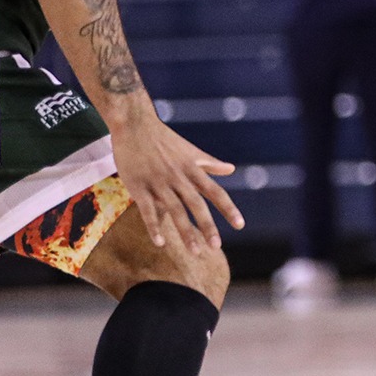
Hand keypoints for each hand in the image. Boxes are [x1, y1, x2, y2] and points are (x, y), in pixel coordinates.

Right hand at [110, 114, 241, 254]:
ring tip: (195, 251)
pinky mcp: (138, 186)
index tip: (240, 225)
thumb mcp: (190, 150)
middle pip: (197, 204)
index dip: (228, 209)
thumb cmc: (164, 139)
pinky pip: (147, 210)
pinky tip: (161, 243)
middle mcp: (179, 177)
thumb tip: (231, 169)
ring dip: (186, 231)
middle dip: (208, 226)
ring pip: (175, 210)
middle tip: (216, 246)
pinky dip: (154, 226)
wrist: (135, 125)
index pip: (216, 192)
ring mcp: (158, 182)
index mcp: (193, 170)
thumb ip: (210, 163)